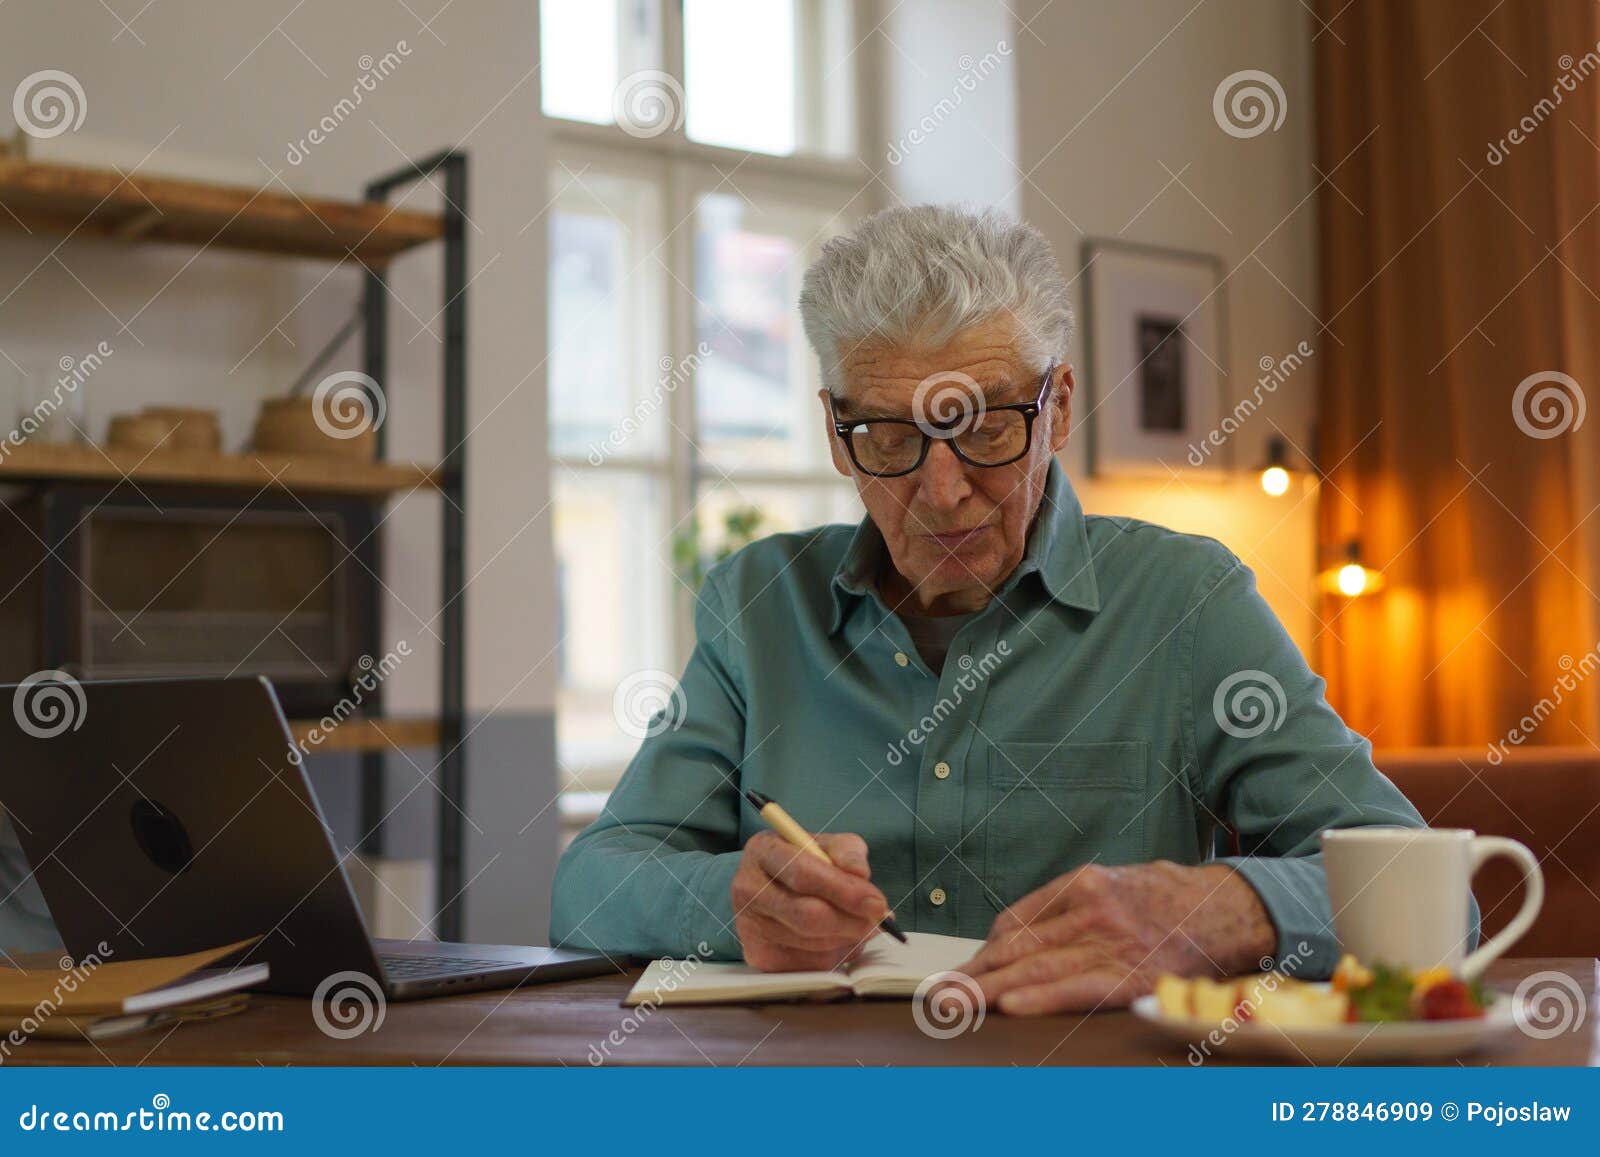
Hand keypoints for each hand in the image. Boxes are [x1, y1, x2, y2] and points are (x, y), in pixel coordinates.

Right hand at [730, 831, 891, 971]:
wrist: (770, 884)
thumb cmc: (804, 860)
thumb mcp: (825, 844)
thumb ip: (847, 852)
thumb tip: (861, 876)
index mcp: (763, 851)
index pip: (804, 874)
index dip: (844, 891)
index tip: (876, 903)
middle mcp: (747, 888)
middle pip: (807, 916)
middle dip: (851, 922)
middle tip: (878, 921)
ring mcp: (748, 925)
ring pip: (812, 944)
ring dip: (847, 939)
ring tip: (857, 925)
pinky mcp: (757, 955)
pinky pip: (809, 964)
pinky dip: (834, 954)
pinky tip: (837, 938)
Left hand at [958, 861, 1275, 1014]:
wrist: (1224, 908)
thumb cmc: (1161, 899)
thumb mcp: (1108, 882)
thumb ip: (1060, 907)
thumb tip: (1006, 942)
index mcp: (1081, 884)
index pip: (1016, 922)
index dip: (984, 952)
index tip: (961, 972)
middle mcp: (1092, 909)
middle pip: (1020, 946)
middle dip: (976, 974)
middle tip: (940, 995)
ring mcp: (1113, 941)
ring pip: (1039, 967)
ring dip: (992, 991)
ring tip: (958, 1005)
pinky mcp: (1135, 973)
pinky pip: (1079, 988)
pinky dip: (1042, 997)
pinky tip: (1012, 1004)